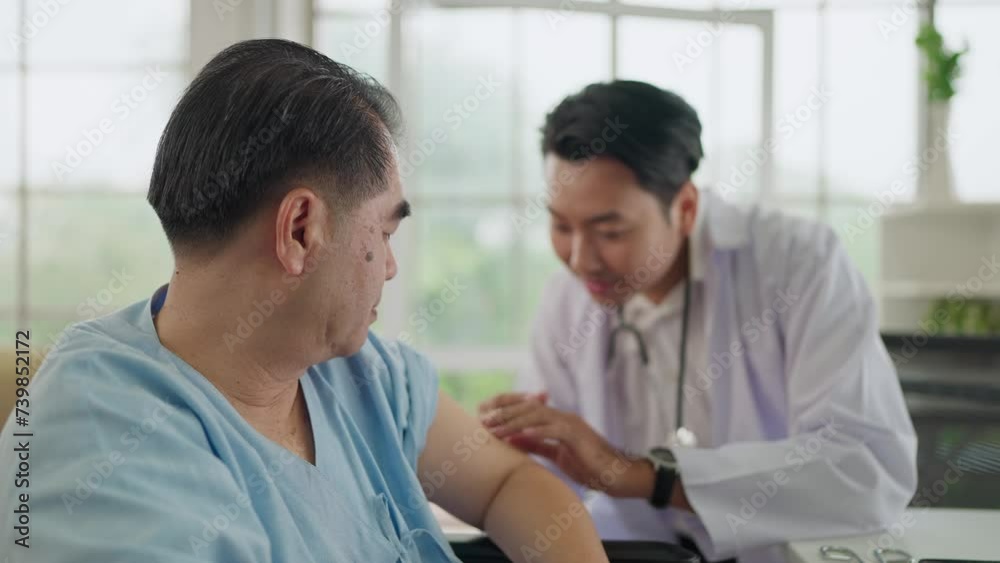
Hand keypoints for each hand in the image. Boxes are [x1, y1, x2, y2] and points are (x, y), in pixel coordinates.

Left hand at [478, 392, 648, 497]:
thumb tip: (513, 440)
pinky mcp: (578, 436)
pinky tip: (521, 435)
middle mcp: (562, 417)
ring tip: (496, 429)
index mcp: (557, 420)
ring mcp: (571, 424)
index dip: (506, 409)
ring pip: (538, 416)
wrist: (616, 474)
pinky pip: (554, 431)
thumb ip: (537, 445)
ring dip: (514, 421)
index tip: (484, 417)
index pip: (527, 408)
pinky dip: (537, 432)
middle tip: (483, 421)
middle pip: (528, 408)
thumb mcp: (556, 454)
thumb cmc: (588, 465)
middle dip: (504, 413)